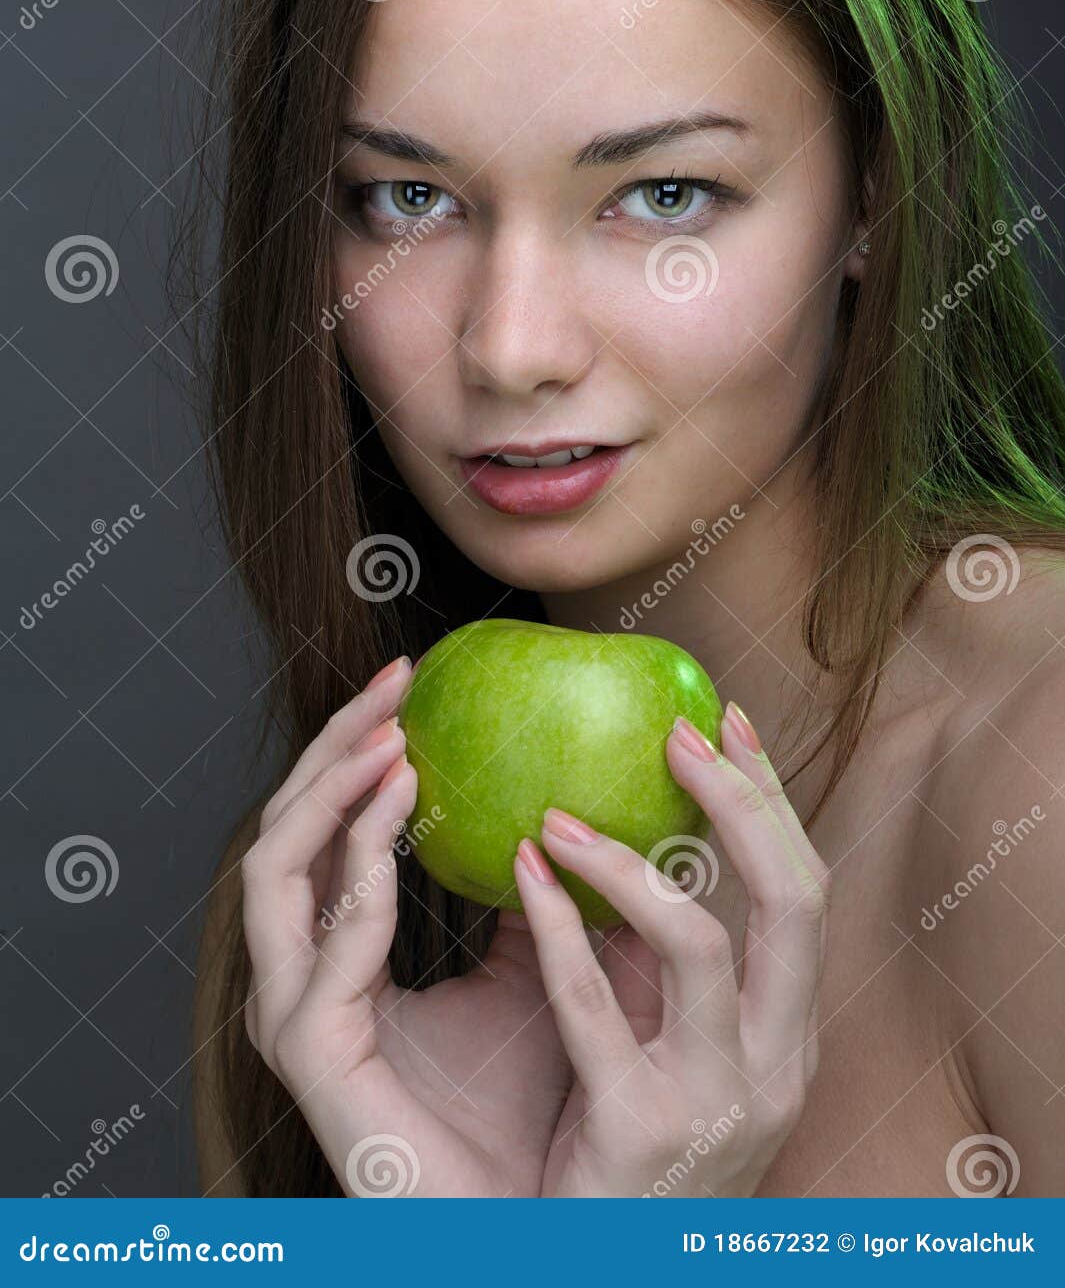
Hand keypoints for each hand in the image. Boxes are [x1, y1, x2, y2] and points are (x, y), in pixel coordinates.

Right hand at [240, 657, 571, 1196]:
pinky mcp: (307, 1057)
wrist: (527, 1228)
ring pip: (271, 870)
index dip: (354, 749)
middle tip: (394, 680)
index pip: (323, 828)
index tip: (411, 683)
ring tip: (388, 736)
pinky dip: (355, 873)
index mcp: (340, 957)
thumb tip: (573, 810)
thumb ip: (536, 903)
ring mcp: (292, 1017)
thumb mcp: (540, 979)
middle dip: (331, 744)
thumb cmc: (530, 1111)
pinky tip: (398, 820)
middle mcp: (301, 978)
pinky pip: (321, 946)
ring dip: (328, 792)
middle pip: (285, 828)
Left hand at [513, 703, 830, 1197]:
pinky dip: (559, 928)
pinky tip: (523, 872)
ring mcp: (717, 1103)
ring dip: (631, 861)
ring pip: (704, 945)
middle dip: (744, 804)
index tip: (723, 724)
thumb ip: (652, 968)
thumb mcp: (668, 1056)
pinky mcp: (641, 1132)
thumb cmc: (623, 1159)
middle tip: (679, 734)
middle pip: (795, 902)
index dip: (770, 802)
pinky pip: (596, 1010)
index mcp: (786, 1038)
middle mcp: (775, 1066)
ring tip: (563, 812)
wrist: (603, 1273)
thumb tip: (605, 838)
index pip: (804, 894)